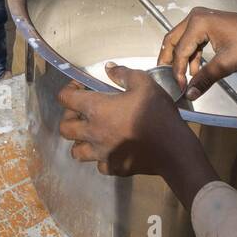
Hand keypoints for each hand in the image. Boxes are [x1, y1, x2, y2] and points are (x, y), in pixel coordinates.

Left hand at [57, 66, 196, 177]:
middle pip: (64, 128)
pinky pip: (99, 164)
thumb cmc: (157, 113)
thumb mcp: (144, 83)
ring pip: (76, 151)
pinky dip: (101, 157)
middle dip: (69, 118)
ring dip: (80, 141)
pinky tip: (111, 149)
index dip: (70, 89)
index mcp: (96, 109)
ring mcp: (101, 153)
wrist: (173, 148)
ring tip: (93, 134)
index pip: (65, 98)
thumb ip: (123, 74)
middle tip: (84, 112)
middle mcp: (93, 132)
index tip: (81, 86)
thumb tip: (109, 68)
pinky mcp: (113, 167)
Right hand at [158, 9, 236, 100]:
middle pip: (172, 40)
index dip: (177, 71)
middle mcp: (194, 16)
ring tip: (182, 76)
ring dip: (180, 58)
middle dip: (168, 61)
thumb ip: (205, 78)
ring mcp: (199, 17)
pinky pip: (189, 38)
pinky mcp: (204, 22)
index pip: (180, 50)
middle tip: (166, 77)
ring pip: (179, 39)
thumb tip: (190, 94)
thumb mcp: (226, 63)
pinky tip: (195, 69)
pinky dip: (189, 53)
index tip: (180, 87)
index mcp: (198, 23)